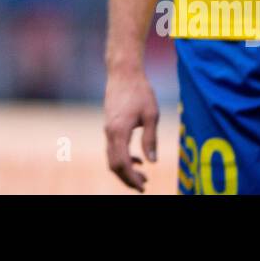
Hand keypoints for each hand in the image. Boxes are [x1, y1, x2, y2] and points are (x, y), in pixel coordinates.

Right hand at [104, 67, 158, 191]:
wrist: (123, 73)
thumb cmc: (140, 91)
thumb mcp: (151, 115)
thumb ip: (150, 139)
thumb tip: (152, 162)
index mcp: (119, 131)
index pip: (123, 162)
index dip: (132, 178)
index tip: (142, 187)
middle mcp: (110, 132)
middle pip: (114, 164)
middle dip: (127, 178)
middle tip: (143, 186)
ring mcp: (107, 129)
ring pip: (112, 158)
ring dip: (125, 170)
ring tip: (143, 176)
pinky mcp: (109, 126)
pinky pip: (112, 149)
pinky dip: (123, 159)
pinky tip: (138, 159)